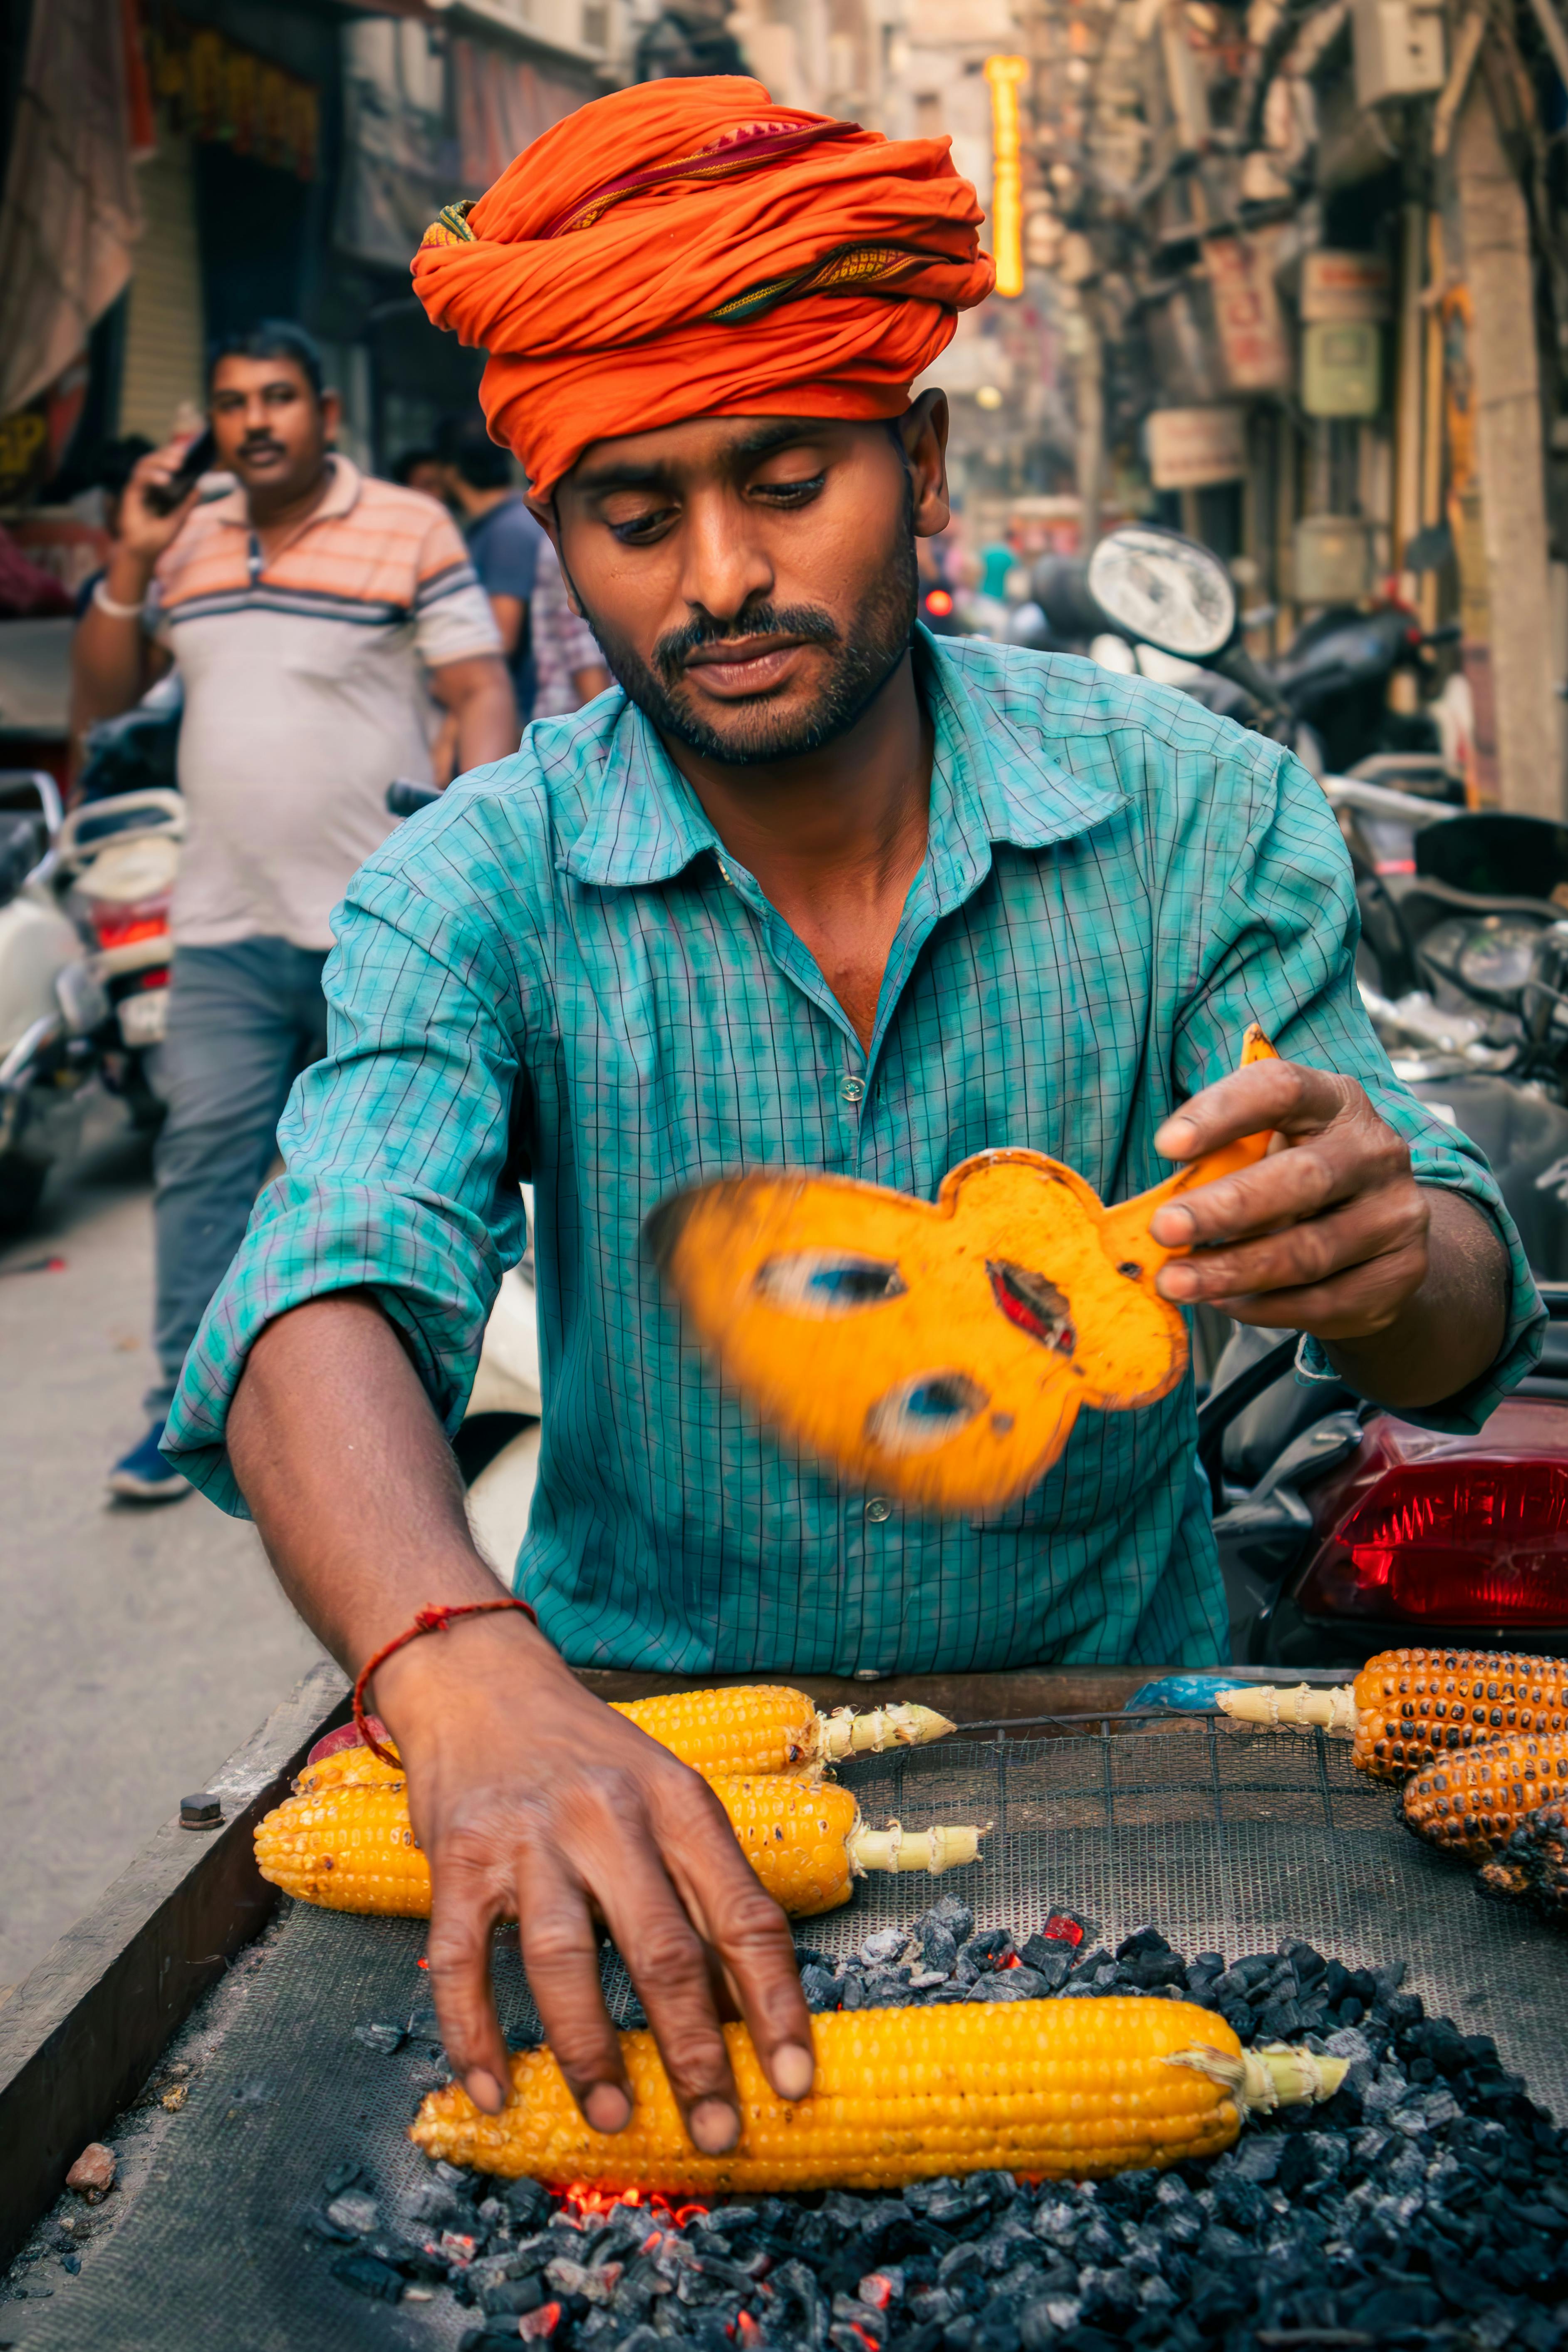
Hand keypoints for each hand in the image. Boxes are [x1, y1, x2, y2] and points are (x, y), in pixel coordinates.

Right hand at [113, 439, 203, 571]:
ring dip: (159, 462)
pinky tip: (165, 480)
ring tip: (176, 465)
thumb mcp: (178, 519)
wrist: (142, 553)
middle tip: (182, 455)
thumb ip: (187, 504)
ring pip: (143, 465)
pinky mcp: (129, 496)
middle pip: (151, 460)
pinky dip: (151, 476)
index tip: (185, 451)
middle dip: (166, 454)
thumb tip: (199, 488)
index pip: (160, 465)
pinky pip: (138, 480)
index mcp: (154, 488)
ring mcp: (135, 489)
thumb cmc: (157, 538)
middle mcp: (143, 486)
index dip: (170, 455)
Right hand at [373, 1613, 814, 2144]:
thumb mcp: (664, 1797)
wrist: (481, 1681)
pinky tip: (496, 2090)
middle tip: (714, 2133)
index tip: (791, 2083)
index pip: (745, 1916)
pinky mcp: (460, 1855)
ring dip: (590, 2052)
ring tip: (613, 2117)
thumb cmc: (588, 1756)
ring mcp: (531, 1836)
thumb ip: (700, 1888)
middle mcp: (610, 1816)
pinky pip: (464, 1960)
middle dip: (695, 2054)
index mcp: (680, 1802)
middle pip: (664, 1949)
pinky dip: (476, 2034)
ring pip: (565, 1959)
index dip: (775, 2006)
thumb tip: (745, 2008)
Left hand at [1147, 1056, 1427, 1339]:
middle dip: (1224, 1208)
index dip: (1223, 1112)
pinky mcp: (1400, 1273)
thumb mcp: (1268, 1152)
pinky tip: (1223, 1302)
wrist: (1378, 1237)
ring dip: (1231, 1271)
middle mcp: (1377, 1151)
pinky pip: (1322, 1300)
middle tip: (1163, 1229)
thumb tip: (1157, 1205)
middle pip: (1300, 1178)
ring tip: (1175, 1282)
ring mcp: (1396, 1214)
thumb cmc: (1296, 1181)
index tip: (1166, 1145)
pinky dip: (1264, 1306)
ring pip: (1308, 1251)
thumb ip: (1224, 1161)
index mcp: (1336, 1102)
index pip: (1282, 1090)